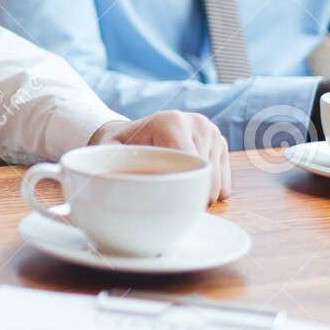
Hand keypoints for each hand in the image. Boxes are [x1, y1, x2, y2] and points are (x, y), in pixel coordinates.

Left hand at [90, 110, 230, 201]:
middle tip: (166, 203)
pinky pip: (224, 184)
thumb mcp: (106, 158)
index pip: (191, 169)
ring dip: (196, 196)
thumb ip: (108, 172)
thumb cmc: (116, 150)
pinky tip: (186, 183)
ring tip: (171, 187)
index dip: (181, 195)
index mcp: (170, 123)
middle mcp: (196, 122)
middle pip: (206, 179)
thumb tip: (105, 199)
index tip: (164, 207)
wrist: (128, 135)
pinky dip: (207, 193)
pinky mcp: (219, 143)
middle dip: (189, 198)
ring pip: (217, 185)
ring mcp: (211, 131)